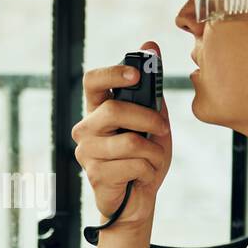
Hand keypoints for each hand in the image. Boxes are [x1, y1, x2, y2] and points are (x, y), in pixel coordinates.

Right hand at [72, 40, 171, 227]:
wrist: (138, 202)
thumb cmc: (144, 159)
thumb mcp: (154, 122)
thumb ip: (151, 90)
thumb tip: (150, 45)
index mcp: (98, 111)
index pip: (93, 81)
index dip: (113, 73)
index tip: (137, 74)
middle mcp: (86, 128)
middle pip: (114, 109)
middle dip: (147, 118)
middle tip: (162, 129)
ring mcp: (87, 152)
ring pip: (130, 141)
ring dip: (153, 152)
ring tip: (152, 160)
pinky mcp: (95, 174)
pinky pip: (134, 165)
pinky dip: (149, 170)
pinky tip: (141, 177)